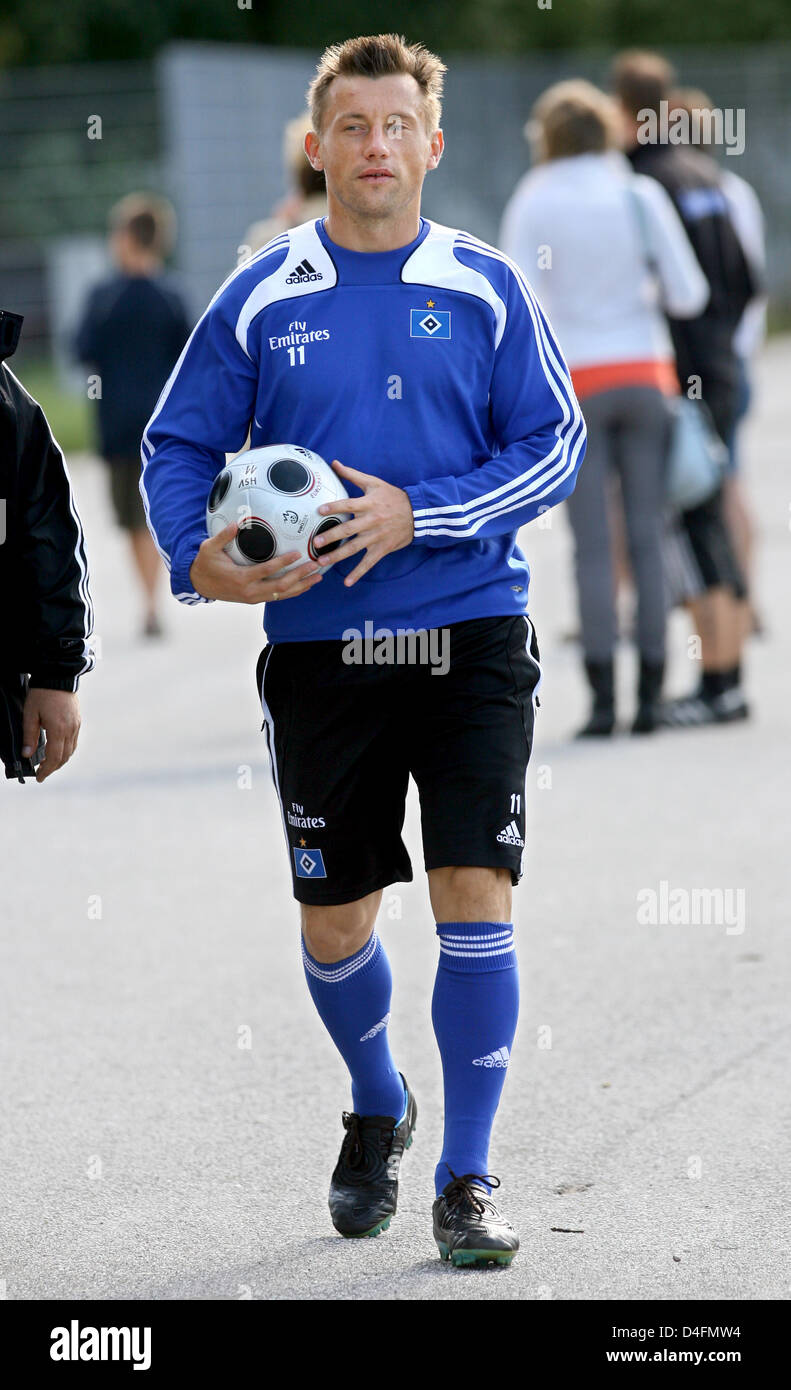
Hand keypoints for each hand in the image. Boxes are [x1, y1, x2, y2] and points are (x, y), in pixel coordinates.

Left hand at [22, 688, 80, 782]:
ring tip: (48, 763)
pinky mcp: (78, 721)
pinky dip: (66, 751)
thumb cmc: (42, 694)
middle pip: (64, 757)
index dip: (46, 770)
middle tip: (42, 772)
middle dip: (53, 767)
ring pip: (71, 751)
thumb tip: (27, 755)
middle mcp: (70, 729)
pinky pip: (74, 742)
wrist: (58, 677)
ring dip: (60, 760)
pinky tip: (57, 750)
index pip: (54, 757)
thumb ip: (29, 736)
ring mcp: (76, 725)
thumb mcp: (30, 715)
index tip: (38, 777)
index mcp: (58, 729)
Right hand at [189, 521, 323, 602]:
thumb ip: (223, 536)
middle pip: (281, 586)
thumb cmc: (206, 563)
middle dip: (300, 576)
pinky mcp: (256, 599)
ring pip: (283, 594)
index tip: (297, 553)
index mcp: (240, 578)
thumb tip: (237, 523)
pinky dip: (294, 591)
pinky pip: (279, 597)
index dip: (283, 563)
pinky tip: (306, 585)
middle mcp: (250, 591)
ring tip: (318, 577)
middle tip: (316, 566)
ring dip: (302, 586)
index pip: (266, 571)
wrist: (200, 584)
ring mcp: (254, 598)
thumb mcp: (209, 548)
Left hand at [312, 460, 413, 585]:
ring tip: (322, 562)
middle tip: (315, 543)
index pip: (349, 505)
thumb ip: (353, 475)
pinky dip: (358, 573)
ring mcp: (377, 537)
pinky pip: (369, 563)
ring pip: (355, 548)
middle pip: (349, 530)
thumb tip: (335, 463)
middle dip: (332, 537)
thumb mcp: (374, 483)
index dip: (334, 507)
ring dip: (338, 556)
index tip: (319, 511)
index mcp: (369, 504)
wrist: (417, 513)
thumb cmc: (392, 497)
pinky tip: (347, 583)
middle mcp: (372, 521)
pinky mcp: (382, 548)